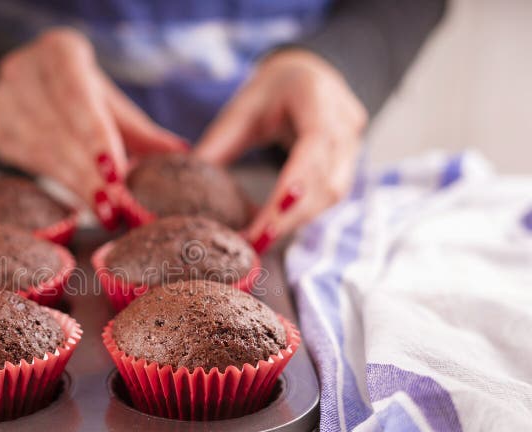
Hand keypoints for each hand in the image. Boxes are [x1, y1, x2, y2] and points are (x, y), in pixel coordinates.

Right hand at [0, 28, 186, 227]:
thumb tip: (182, 155)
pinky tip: (81, 203)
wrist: (36, 86)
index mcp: (58, 51)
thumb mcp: (113, 106)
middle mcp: (22, 69)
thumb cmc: (84, 96)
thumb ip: (142, 132)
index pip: (76, 95)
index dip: (94, 135)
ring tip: (106, 211)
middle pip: (59, 129)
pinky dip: (57, 184)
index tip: (116, 172)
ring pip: (40, 151)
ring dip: (75, 185)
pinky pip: (27, 164)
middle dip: (88, 173)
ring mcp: (2, 100)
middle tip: (116, 207)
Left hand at [195, 49, 366, 250]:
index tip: (267, 222)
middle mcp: (345, 121)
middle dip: (290, 216)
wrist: (305, 77)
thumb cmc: (269, 93)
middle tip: (256, 242)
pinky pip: (330, 195)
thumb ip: (218, 145)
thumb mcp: (240, 110)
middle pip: (327, 180)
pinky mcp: (351, 161)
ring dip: (296, 220)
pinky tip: (276, 227)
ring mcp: (354, 142)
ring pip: (333, 193)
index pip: (315, 145)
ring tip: (261, 240)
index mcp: (317, 96)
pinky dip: (302, 214)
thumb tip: (188, 184)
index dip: (293, 186)